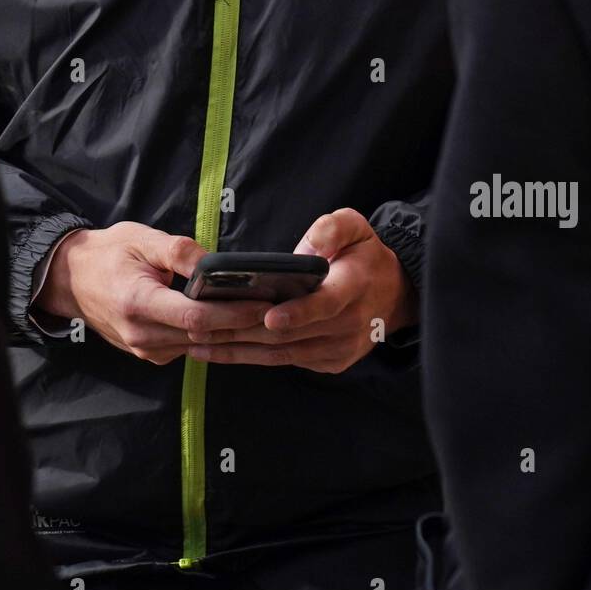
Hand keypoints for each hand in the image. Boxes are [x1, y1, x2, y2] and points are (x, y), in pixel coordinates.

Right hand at [34, 222, 273, 364]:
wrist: (71, 280)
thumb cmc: (107, 253)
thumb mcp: (139, 238)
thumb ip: (177, 250)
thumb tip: (213, 262)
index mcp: (138, 303)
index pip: (195, 317)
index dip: (232, 312)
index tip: (263, 303)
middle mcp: (142, 335)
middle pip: (204, 336)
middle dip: (244, 325)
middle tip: (282, 312)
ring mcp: (146, 350)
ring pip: (200, 346)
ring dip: (235, 335)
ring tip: (272, 319)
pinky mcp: (151, 354)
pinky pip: (190, 348)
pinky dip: (216, 337)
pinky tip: (241, 324)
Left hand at [187, 208, 415, 372]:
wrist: (392, 294)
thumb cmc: (363, 254)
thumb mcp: (356, 227)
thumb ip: (334, 229)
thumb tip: (309, 246)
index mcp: (354, 287)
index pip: (326, 303)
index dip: (298, 312)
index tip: (268, 316)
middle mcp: (348, 324)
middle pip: (292, 333)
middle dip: (244, 332)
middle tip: (201, 327)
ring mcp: (339, 348)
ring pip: (283, 353)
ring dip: (238, 350)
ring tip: (197, 343)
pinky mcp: (329, 362)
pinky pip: (285, 362)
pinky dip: (251, 357)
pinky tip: (219, 351)